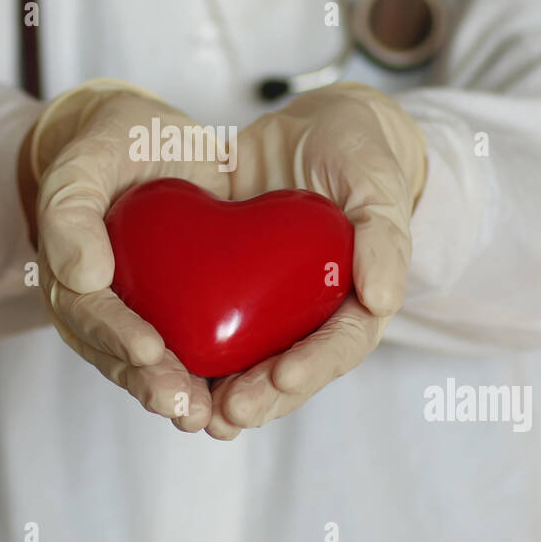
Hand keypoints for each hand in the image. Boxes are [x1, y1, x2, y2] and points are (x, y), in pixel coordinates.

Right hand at [20, 78, 229, 431]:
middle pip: (119, 356)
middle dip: (152, 384)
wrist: (149, 139)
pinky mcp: (180, 313)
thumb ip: (70, 211)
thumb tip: (83, 276)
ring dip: (180, 394)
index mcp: (68, 272)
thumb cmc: (112, 145)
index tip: (151, 351)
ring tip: (210, 418)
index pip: (88, 312)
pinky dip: (215, 376)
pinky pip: (193, 350)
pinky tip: (241, 395)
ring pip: (153, 367)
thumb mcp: (85, 161)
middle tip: (184, 404)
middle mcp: (101, 304)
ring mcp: (140, 313)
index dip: (117, 336)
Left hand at [206, 82, 426, 438]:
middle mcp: (311, 316)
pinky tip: (157, 369)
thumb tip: (383, 300)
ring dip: (219, 394)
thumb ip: (383, 236)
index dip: (313, 366)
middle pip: (288, 372)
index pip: (339, 346)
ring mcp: (268, 307)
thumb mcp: (375, 182)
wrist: (309, 127)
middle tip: (227, 414)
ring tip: (192, 414)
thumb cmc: (355, 153)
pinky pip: (207, 327)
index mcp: (356, 300)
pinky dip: (185, 352)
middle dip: (259, 397)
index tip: (281, 374)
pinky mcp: (228, 288)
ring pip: (246, 363)